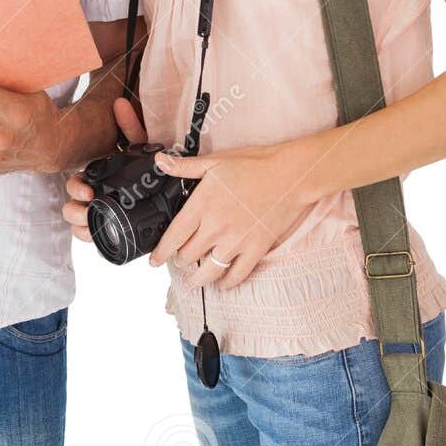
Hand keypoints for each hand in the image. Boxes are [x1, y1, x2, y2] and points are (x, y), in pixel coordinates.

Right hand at [63, 97, 145, 241]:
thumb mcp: (140, 148)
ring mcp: (100, 213)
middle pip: (71, 206)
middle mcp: (94, 195)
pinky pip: (92, 236)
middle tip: (88, 212)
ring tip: (90, 229)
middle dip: (74, 211)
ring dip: (79, 227)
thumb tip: (121, 103)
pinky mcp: (109, 229)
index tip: (88, 192)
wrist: (171, 192)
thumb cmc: (150, 169)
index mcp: (98, 177)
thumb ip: (131, 126)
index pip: (75, 182)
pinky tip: (96, 237)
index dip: (75, 188)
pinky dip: (89, 238)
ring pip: (77, 223)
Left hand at [148, 142, 311, 287]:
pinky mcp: (256, 250)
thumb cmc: (254, 165)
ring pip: (209, 271)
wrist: (291, 175)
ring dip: (198, 279)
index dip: (161, 252)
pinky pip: (238, 275)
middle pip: (188, 256)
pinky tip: (222, 284)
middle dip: (181, 260)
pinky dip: (227, 283)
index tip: (154, 261)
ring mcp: (236, 242)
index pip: (174, 237)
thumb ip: (185, 167)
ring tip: (193, 282)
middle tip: (180, 261)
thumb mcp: (216, 161)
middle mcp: (216, 228)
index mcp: (202, 206)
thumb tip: (160, 162)